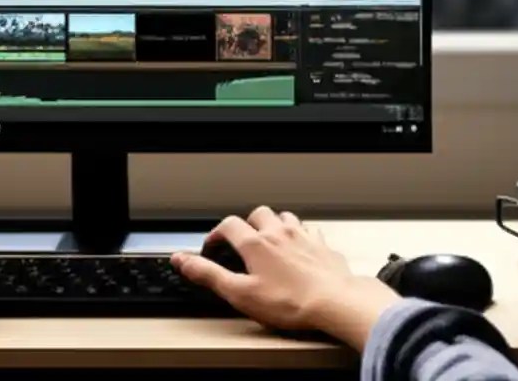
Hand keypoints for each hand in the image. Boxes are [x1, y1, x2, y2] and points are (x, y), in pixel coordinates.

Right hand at [171, 207, 398, 349]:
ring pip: (284, 217)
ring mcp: (303, 237)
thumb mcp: (240, 293)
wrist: (335, 303)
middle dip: (246, 224)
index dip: (217, 233)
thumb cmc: (290, 302)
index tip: (213, 245)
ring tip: (270, 239)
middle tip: (242, 240)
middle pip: (258, 214)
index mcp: (256, 244)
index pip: (229, 225)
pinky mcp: (322, 246)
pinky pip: (309, 230)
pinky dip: (300, 235)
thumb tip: (182, 260)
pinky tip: (300, 247)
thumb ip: (208, 274)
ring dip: (274, 224)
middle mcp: (279, 233)